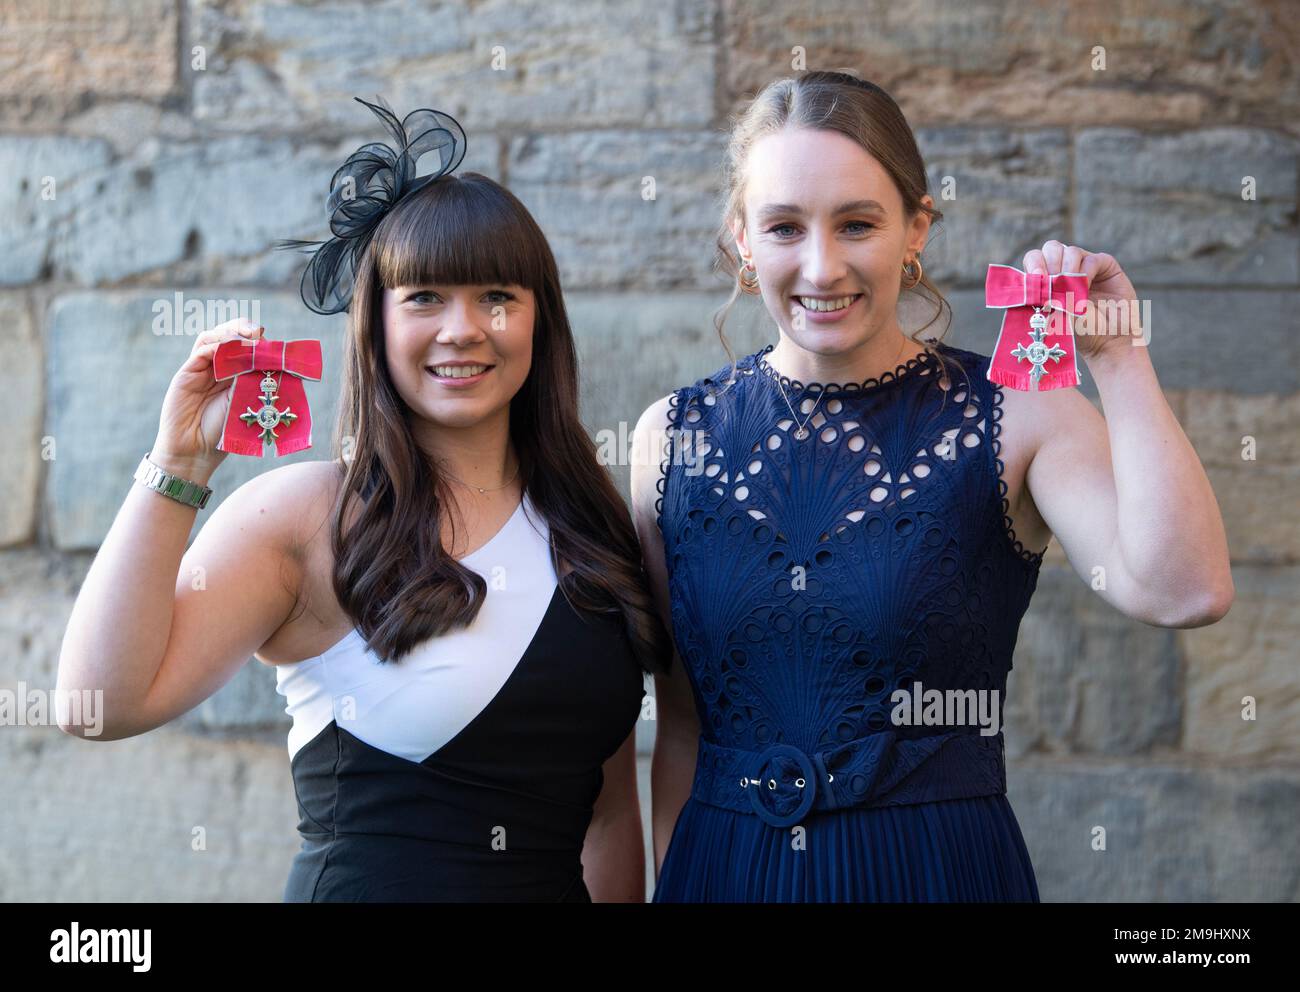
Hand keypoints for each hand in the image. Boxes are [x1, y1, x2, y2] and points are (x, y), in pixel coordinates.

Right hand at [153, 318, 265, 480]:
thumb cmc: (223, 432)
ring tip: (247, 338)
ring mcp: (202, 369)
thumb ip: (253, 380)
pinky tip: (228, 351)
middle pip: (229, 336)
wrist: (196, 451)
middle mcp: (219, 368)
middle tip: (257, 332)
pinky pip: (201, 351)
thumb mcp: (244, 402)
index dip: (258, 340)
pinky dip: (216, 347)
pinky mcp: (186, 373)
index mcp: (236, 375)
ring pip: (214, 338)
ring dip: (231, 333)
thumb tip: (272, 360)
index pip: (246, 347)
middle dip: (244, 329)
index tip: (273, 343)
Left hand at [1023, 241, 1139, 360]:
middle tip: (1053, 281)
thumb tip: (1035, 284)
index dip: (1034, 263)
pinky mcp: (1105, 266)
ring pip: (1070, 251)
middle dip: (1050, 262)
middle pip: (1051, 248)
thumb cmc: (1079, 331)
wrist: (1109, 341)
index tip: (1037, 277)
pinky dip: (1086, 271)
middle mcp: (1065, 269)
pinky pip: (1092, 259)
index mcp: (1048, 278)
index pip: (1035, 259)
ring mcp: (1085, 266)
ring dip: (1068, 269)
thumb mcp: (1056, 316)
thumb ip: (1045, 298)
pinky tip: (1085, 286)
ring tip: (1070, 289)